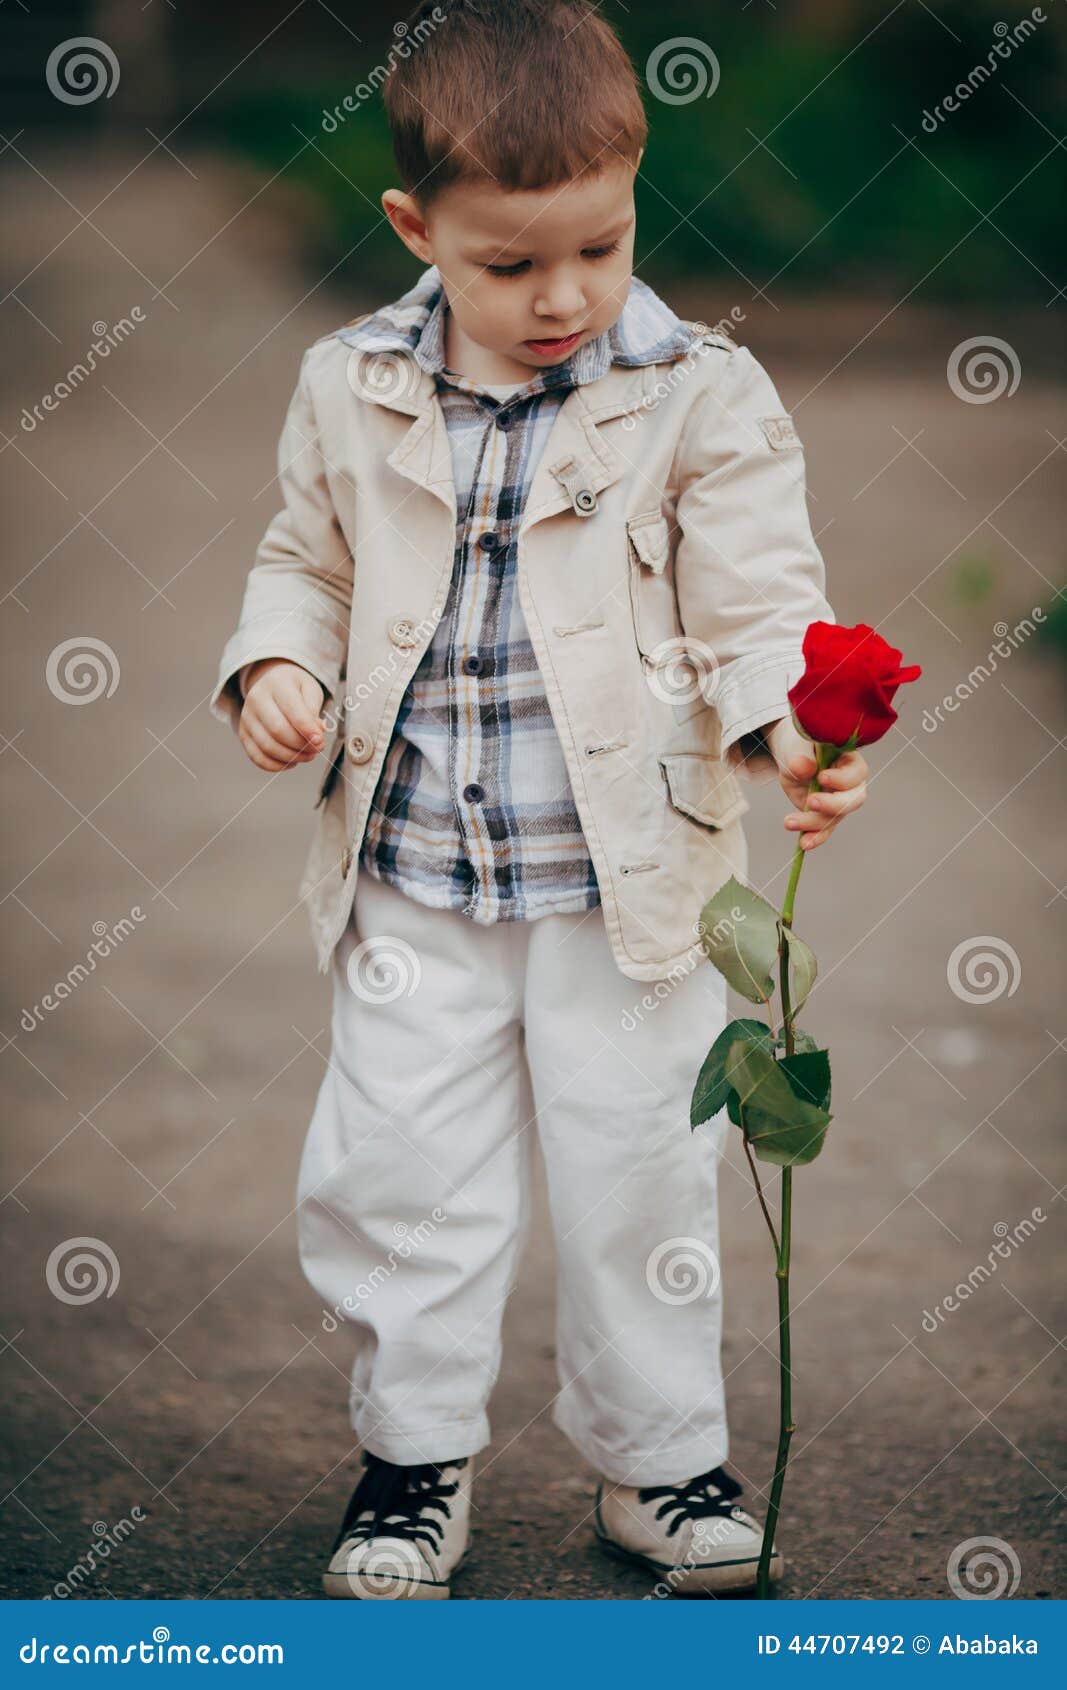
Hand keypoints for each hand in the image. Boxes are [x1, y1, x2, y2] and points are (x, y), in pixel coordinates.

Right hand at [239, 659, 324, 771]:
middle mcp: (256, 699)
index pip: (291, 709)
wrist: (274, 684)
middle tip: (317, 748)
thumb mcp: (310, 689)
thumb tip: (316, 733)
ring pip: (267, 746)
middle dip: (301, 745)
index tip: (320, 740)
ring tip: (308, 755)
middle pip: (277, 730)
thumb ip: (314, 710)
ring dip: (292, 757)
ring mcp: (247, 718)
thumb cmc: (295, 688)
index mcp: (276, 684)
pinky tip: (292, 761)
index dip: (307, 729)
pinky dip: (276, 765)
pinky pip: (257, 757)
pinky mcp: (243, 734)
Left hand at [763, 716, 867, 852]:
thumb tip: (803, 767)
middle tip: (811, 802)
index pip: (856, 773)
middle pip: (853, 800)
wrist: (794, 756)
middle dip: (833, 805)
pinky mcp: (825, 815)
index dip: (841, 778)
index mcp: (850, 761)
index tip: (821, 776)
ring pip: (835, 818)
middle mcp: (850, 784)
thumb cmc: (802, 747)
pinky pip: (824, 830)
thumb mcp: (798, 747)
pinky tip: (804, 844)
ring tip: (789, 822)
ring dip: (814, 824)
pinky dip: (815, 837)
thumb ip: (801, 755)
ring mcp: (839, 802)